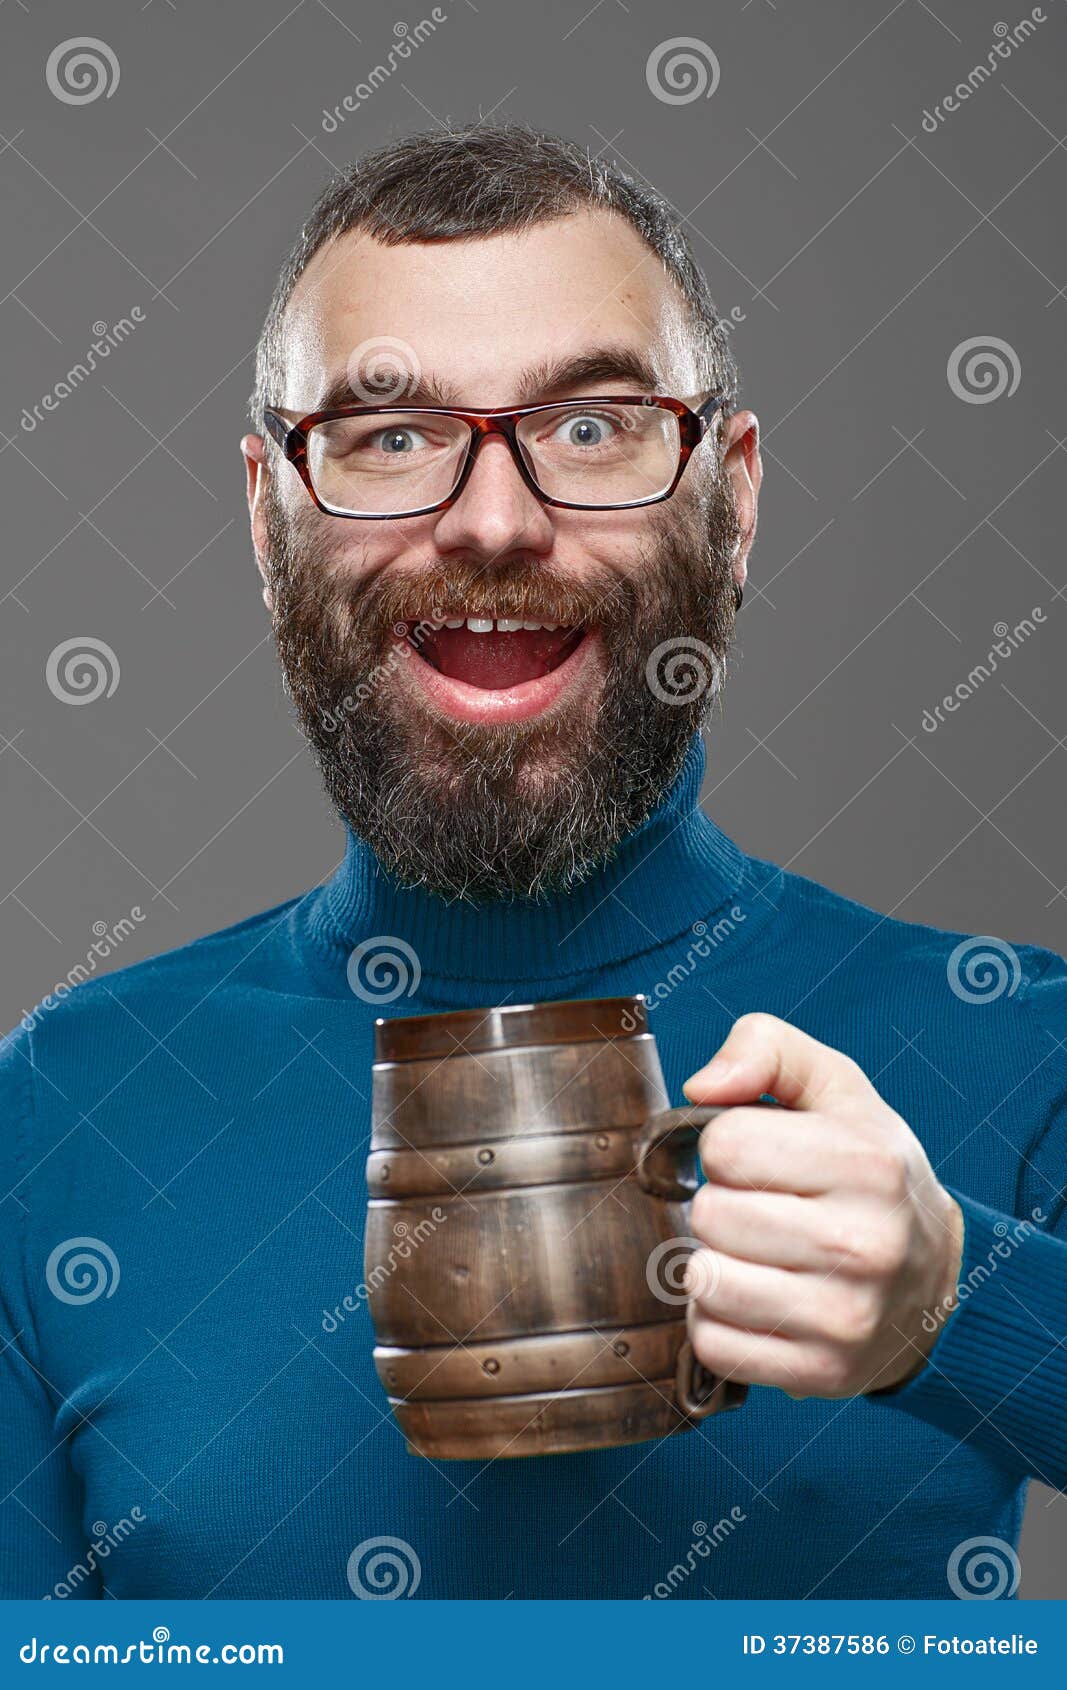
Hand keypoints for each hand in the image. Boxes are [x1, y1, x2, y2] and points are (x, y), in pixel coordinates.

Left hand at [682, 1012, 964, 1398]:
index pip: (725, 1144)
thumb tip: (700, 1087)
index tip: (757, 1156)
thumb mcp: (833, 1086)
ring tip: (753, 1253)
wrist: (934, 1278)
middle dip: (719, 1204)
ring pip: (705, 1282)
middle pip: (710, 1215)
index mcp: (867, 1163)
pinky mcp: (820, 1373)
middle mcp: (863, 1244)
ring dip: (713, 1263)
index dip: (724, 1145)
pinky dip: (716, 1320)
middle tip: (758, 1208)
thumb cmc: (865, 1171)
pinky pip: (712, 1343)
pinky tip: (753, 1299)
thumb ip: (764, 1047)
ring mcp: (845, 1318)